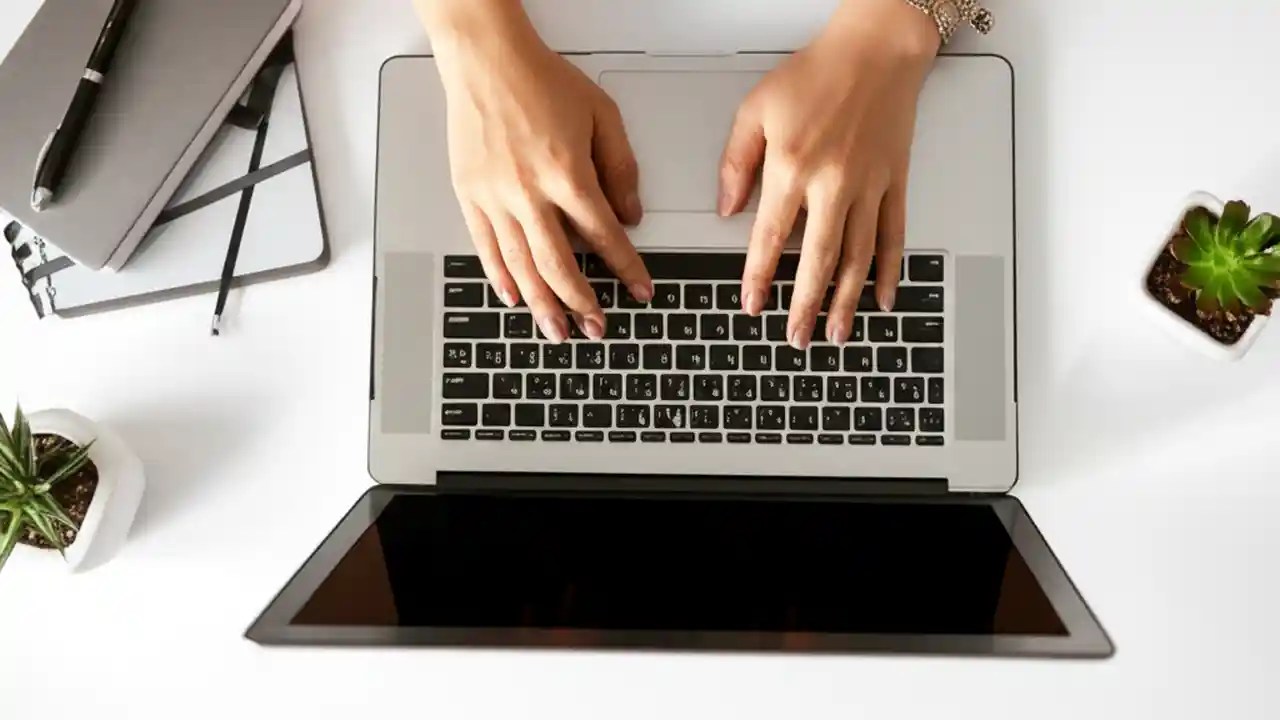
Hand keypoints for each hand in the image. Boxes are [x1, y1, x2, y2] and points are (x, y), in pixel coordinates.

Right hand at [421, 1, 651, 341]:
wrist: (487, 59)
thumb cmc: (542, 79)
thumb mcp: (602, 115)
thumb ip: (621, 168)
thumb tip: (630, 215)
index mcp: (567, 172)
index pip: (604, 236)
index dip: (626, 268)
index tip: (640, 290)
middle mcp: (528, 191)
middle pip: (559, 264)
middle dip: (581, 302)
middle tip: (596, 328)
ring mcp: (494, 197)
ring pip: (521, 265)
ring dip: (542, 303)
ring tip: (557, 329)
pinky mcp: (469, 194)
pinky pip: (486, 247)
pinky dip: (501, 277)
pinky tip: (515, 298)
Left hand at [718, 0, 939, 348]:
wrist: (876, 49)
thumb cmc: (816, 73)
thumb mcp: (755, 109)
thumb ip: (736, 162)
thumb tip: (727, 207)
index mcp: (792, 168)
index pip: (770, 238)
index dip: (760, 277)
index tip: (753, 306)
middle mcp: (833, 183)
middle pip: (818, 260)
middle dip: (806, 306)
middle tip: (797, 337)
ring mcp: (868, 186)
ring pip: (857, 257)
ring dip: (846, 301)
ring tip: (838, 333)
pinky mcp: (893, 182)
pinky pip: (893, 235)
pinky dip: (889, 271)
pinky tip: (882, 297)